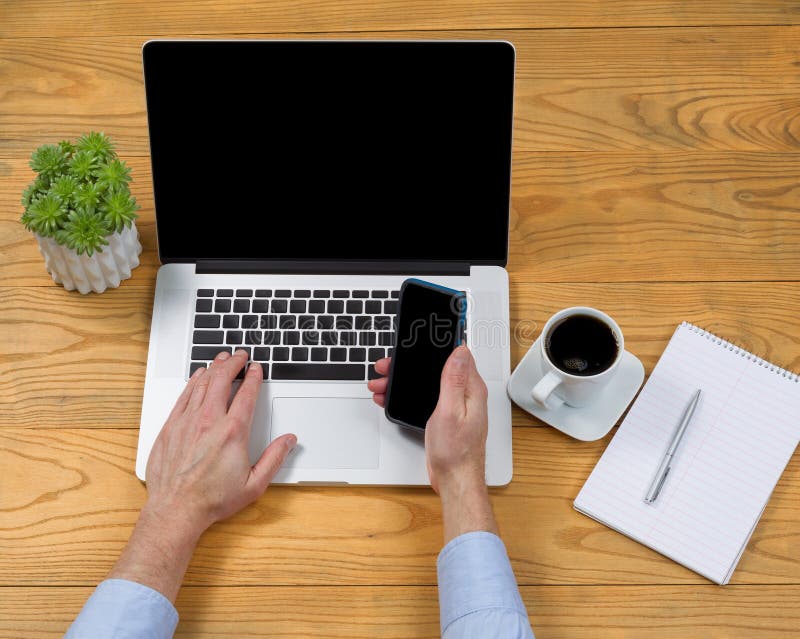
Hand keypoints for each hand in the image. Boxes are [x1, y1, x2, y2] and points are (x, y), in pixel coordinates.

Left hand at [145, 349, 296, 533]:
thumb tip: (289, 441)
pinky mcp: (171, 427)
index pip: (246, 394)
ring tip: (221, 359)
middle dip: (233, 363)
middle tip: (239, 356)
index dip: (254, 377)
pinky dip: (193, 382)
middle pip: (222, 380)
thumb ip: (275, 459)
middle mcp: (209, 421)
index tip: (256, 369)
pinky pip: (183, 396)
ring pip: (202, 384)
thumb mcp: (254, 484)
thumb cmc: (212, 500)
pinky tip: (198, 376)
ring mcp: (187, 422)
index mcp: (233, 432)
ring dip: (214, 368)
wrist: (176, 509)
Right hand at [369, 346, 496, 542]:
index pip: (457, 355)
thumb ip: (454, 379)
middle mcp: (465, 395)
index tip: (421, 337)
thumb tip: (459, 351)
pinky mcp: (445, 416)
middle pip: (437, 368)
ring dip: (405, 380)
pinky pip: (425, 397)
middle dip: (412, 365)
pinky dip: (408, 394)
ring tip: (382, 383)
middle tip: (389, 365)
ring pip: (427, 382)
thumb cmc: (456, 451)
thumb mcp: (451, 410)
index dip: (437, 345)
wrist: (455, 480)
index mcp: (471, 389)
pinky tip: (391, 397)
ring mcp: (455, 405)